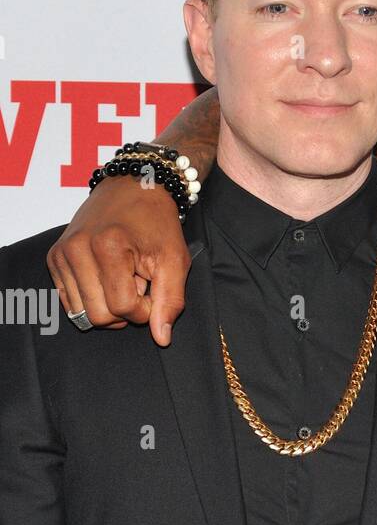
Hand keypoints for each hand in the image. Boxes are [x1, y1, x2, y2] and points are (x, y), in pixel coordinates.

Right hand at [47, 177, 191, 345]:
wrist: (133, 187)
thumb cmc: (157, 222)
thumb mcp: (174, 260)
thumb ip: (170, 301)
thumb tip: (160, 338)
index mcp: (107, 246)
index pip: (123, 308)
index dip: (144, 309)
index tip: (152, 289)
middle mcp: (77, 249)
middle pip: (99, 315)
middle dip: (125, 310)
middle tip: (138, 283)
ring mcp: (61, 253)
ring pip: (83, 313)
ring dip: (108, 304)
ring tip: (122, 277)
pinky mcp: (55, 258)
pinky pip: (71, 302)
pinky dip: (92, 297)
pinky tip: (106, 277)